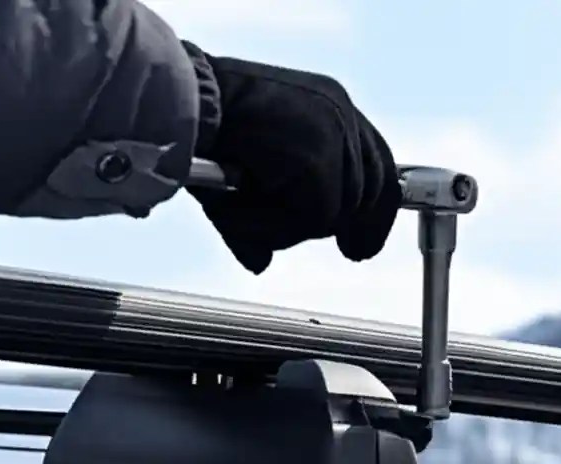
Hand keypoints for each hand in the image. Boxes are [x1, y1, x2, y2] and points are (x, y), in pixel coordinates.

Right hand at [184, 47, 400, 273]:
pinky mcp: (317, 161)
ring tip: (242, 209)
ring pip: (335, 213)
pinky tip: (241, 207)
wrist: (185, 104)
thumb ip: (261, 217)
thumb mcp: (242, 174)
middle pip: (371, 189)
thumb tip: (260, 261)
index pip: (375, 165)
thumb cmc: (203, 128)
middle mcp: (340, 114)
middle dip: (354, 226)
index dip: (374, 211)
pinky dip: (274, 226)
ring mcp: (334, 136)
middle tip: (353, 252)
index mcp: (329, 106)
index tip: (363, 244)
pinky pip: (312, 219)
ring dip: (287, 226)